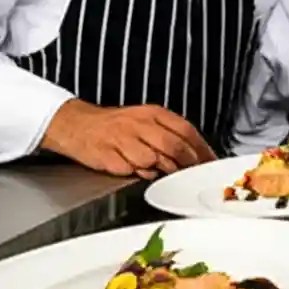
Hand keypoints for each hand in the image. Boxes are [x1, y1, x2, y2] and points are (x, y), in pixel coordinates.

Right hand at [41, 100, 215, 178]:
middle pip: (174, 147)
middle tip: (191, 174)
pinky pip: (133, 170)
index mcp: (153, 113)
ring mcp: (123, 139)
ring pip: (155, 160)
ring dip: (162, 170)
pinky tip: (136, 169)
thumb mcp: (146, 120)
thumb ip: (171, 134)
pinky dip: (140, 174)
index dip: (202, 149)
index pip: (186, 131)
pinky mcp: (109, 155)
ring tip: (158, 169)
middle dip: (187, 164)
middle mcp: (140, 124)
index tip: (211, 162)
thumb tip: (198, 153)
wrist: (77, 125)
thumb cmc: (115, 126)